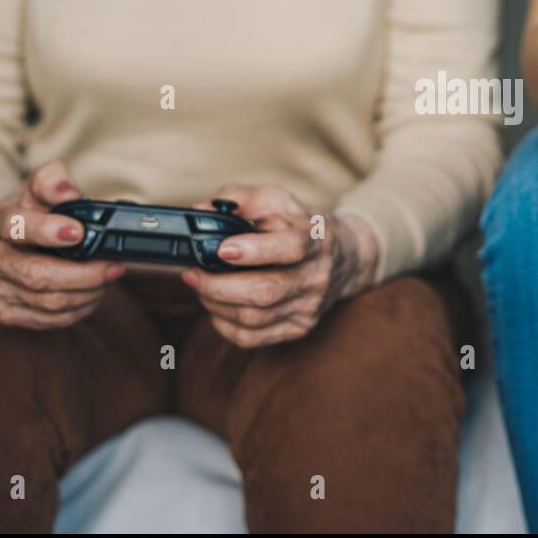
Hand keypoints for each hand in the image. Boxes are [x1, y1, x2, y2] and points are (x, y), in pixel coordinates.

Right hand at [0, 160, 124, 328]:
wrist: (7, 241)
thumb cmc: (29, 212)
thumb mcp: (38, 188)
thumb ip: (53, 181)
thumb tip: (69, 192)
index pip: (14, 226)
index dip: (47, 230)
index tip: (80, 232)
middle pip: (35, 274)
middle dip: (82, 273)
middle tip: (113, 265)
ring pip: (47, 302)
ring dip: (87, 292)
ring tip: (107, 277)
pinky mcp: (6, 313)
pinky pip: (50, 320)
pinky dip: (79, 308)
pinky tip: (92, 292)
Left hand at [181, 185, 379, 348]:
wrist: (345, 258)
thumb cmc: (302, 226)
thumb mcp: (278, 201)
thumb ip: (239, 199)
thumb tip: (199, 212)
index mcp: (316, 239)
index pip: (290, 248)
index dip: (255, 250)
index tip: (222, 249)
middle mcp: (317, 276)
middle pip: (265, 291)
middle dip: (218, 285)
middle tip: (192, 274)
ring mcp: (309, 307)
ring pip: (254, 318)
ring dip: (216, 304)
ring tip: (201, 287)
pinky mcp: (299, 328)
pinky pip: (253, 338)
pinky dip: (225, 324)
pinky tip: (217, 306)